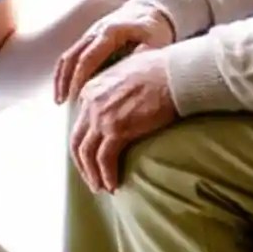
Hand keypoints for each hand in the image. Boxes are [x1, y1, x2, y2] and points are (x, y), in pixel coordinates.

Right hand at [54, 3, 173, 104]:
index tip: (77, 98)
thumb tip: (131, 78)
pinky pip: (72, 54)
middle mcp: (97, 30)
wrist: (150, 8)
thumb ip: (145, 59)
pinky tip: (65, 89)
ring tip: (59, 100)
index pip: (89, 57)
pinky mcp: (90, 37)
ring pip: (68, 55)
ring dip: (61, 77)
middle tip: (63, 103)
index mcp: (111, 31)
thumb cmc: (155, 28)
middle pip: (73, 56)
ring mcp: (91, 33)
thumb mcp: (157, 42)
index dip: (80, 78)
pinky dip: (65, 72)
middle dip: (66, 81)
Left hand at [68, 48, 176, 192]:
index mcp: (92, 88)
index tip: (93, 156)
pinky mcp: (116, 129)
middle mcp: (91, 102)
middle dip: (83, 164)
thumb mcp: (130, 64)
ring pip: (87, 154)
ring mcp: (101, 117)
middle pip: (77, 141)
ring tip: (102, 188)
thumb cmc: (162, 68)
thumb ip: (122, 72)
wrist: (175, 74)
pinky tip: (114, 185)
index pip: (80, 122)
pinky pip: (105, 159)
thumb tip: (132, 67)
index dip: (85, 143)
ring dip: (92, 174)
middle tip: (92, 178)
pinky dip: (107, 175)